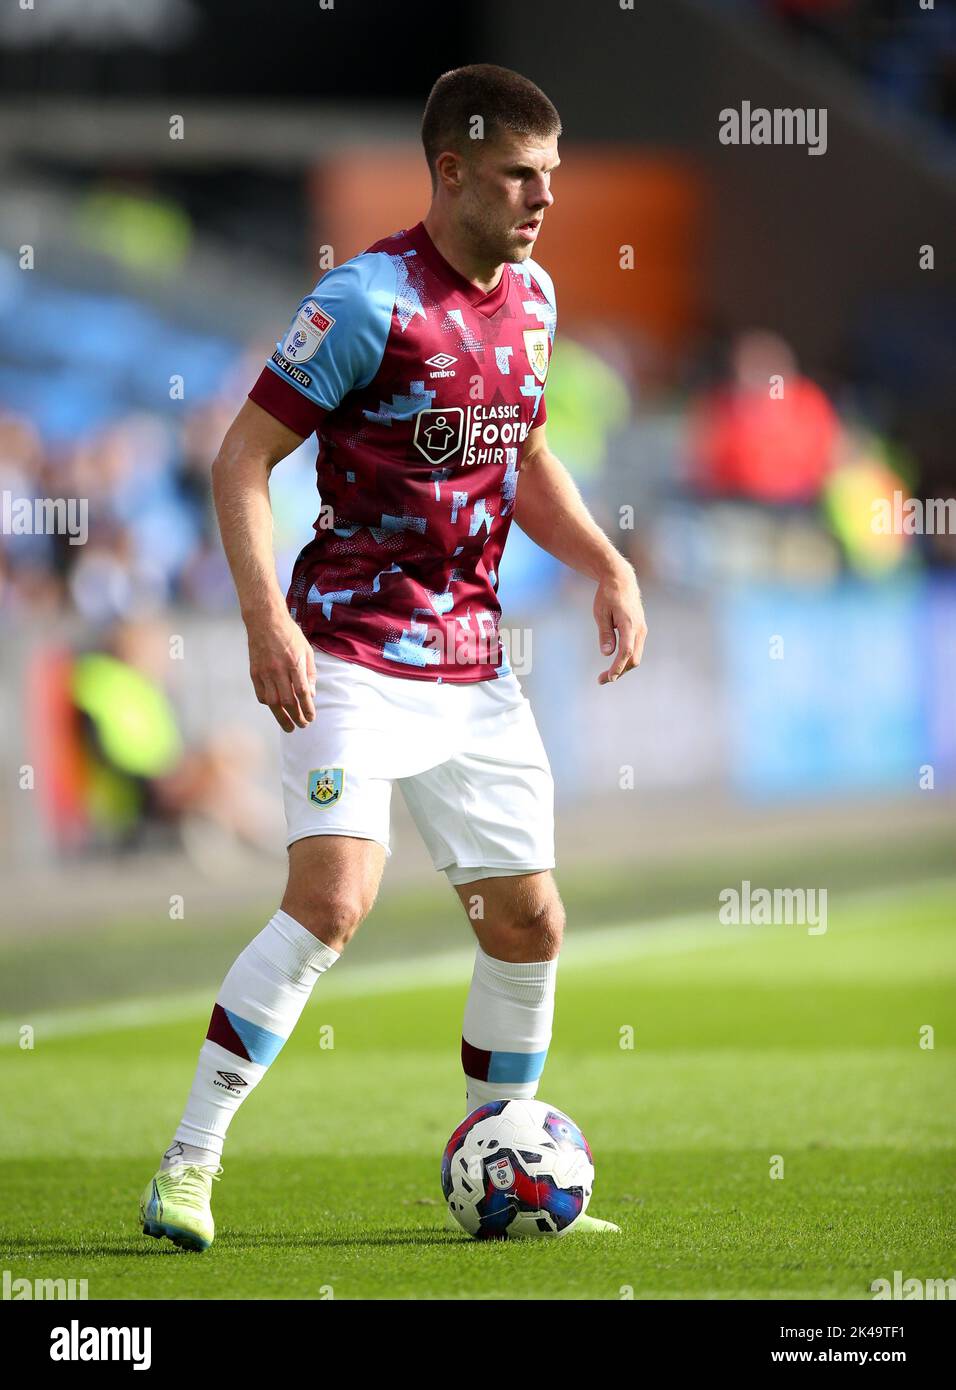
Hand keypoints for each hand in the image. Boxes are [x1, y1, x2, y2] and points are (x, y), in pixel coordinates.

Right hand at [246, 611, 316, 730]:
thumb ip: (310, 673)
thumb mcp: (307, 649)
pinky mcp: (254, 672)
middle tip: (302, 726)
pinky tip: (275, 707)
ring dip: (281, 717)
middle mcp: (278, 670)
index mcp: (294, 663)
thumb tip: (311, 694)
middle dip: (296, 717)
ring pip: (273, 702)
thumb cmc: (289, 633)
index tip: (311, 718)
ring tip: (288, 726)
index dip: (307, 709)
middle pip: (288, 701)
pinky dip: (268, 704)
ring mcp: (264, 672)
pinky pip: (261, 694)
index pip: (302, 693)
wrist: (265, 620)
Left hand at [594, 561, 646, 684]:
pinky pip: (635, 649)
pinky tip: (615, 663)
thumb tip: (607, 653)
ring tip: (605, 675)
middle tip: (601, 680)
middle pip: (633, 659)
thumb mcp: (601, 613)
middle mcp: (639, 629)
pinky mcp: (640, 630)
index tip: (609, 678)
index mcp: (629, 624)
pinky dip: (626, 659)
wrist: (622, 580)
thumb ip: (605, 633)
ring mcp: (642, 630)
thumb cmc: (608, 595)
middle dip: (619, 672)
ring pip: (636, 656)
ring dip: (623, 667)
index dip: (618, 667)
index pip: (626, 651)